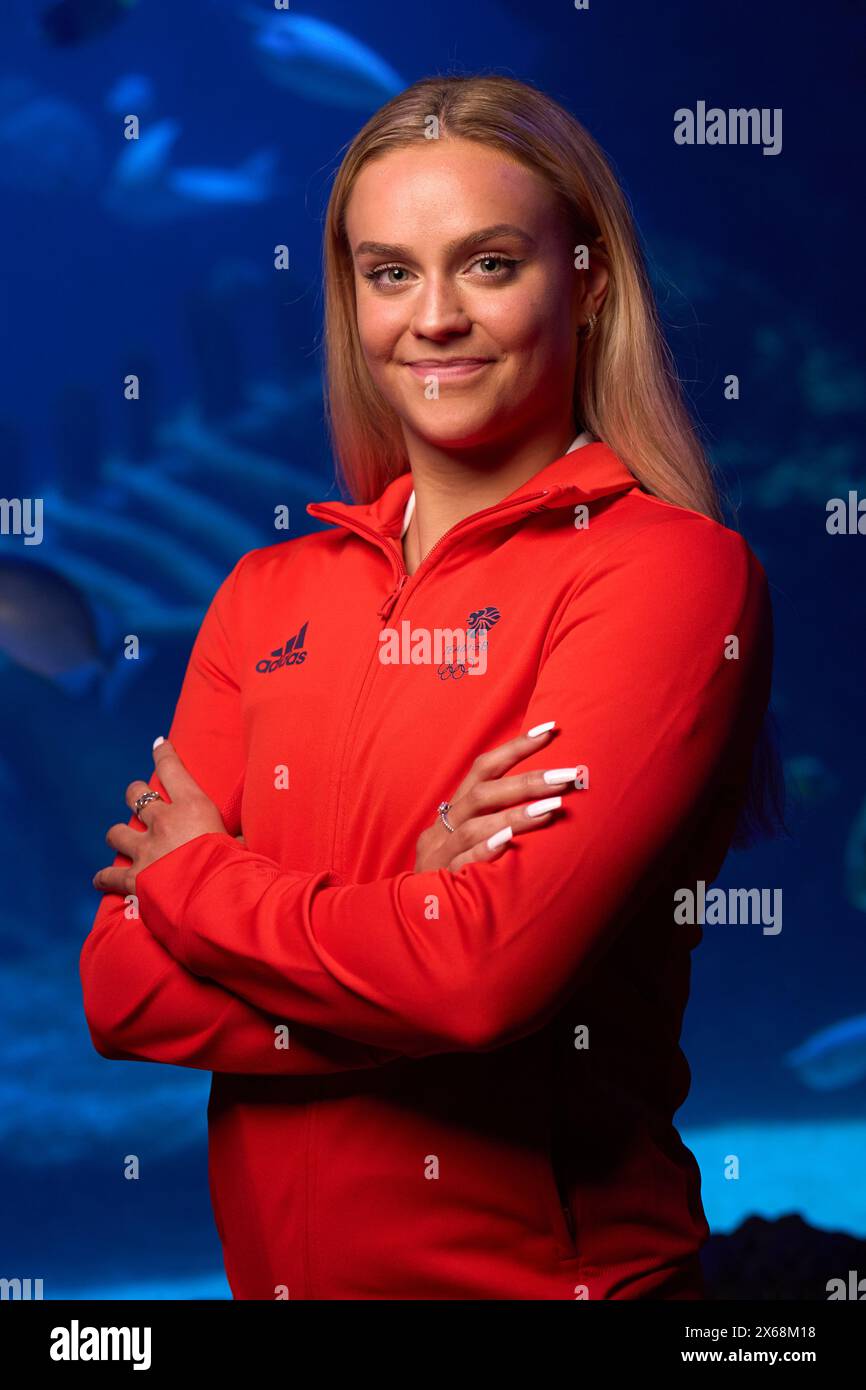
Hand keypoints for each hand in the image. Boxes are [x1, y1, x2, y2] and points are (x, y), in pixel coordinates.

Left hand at [91, 737, 228, 896]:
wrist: (215, 899)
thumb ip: (234, 837)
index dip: (164, 753)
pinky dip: (104, 878)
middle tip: (138, 800)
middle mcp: (163, 822)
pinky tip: (101, 879)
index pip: (172, 769)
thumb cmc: (235, 868)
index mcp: (192, 807)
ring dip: (118, 835)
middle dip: (135, 794)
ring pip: (116, 833)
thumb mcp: (240, 841)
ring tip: (121, 839)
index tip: (158, 744)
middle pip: (135, 795)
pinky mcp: (134, 878)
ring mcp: (146, 850)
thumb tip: (241, 840)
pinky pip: (109, 876)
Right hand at [414, 722, 578, 873]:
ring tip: (550, 810)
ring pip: (474, 827)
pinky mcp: (438, 883)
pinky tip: (508, 844)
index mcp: (453, 813)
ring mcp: (438, 855)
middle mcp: (443, 828)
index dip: (515, 748)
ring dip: (514, 816)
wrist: (414, 922)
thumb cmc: (456, 878)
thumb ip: (499, 821)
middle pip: (482, 794)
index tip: (550, 729)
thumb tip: (551, 799)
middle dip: (525, 782)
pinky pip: (462, 863)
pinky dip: (485, 852)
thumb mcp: (471, 844)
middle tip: (565, 777)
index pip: (483, 770)